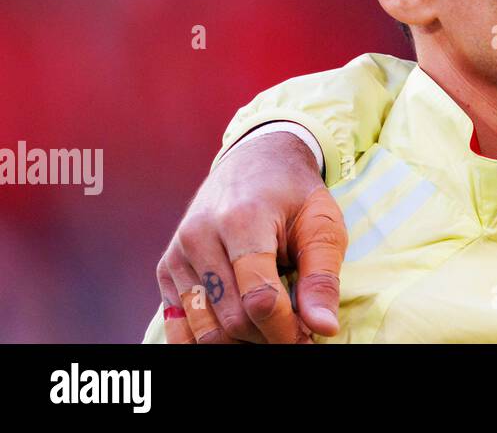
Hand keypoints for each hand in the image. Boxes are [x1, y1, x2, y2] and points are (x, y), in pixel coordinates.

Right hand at [155, 131, 346, 342]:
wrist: (254, 161)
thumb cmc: (294, 195)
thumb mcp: (322, 226)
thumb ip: (322, 278)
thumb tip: (324, 328)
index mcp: (242, 220)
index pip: (259, 298)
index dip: (286, 329)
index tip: (308, 336)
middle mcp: (200, 237)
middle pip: (232, 319)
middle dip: (268, 337)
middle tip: (296, 331)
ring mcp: (177, 254)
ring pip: (205, 330)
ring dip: (242, 341)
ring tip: (271, 325)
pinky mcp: (166, 269)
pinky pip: (181, 326)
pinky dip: (211, 338)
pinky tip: (241, 331)